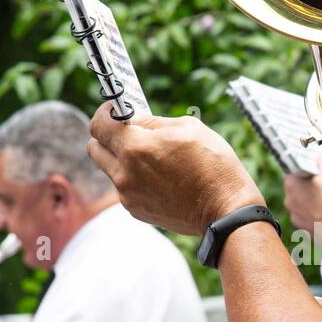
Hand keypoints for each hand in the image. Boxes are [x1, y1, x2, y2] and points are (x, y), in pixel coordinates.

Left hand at [87, 109, 265, 235]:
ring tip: (151, 158)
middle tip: (129, 132)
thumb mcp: (188, 128)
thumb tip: (135, 119)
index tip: (116, 110)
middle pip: (94, 147)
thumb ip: (154, 121)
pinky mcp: (136, 211)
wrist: (226, 210)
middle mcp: (124, 174)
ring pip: (110, 169)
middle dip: (107, 136)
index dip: (106, 112)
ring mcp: (128, 196)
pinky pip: (125, 188)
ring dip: (122, 159)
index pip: (98, 124)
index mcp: (134, 148)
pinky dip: (135, 179)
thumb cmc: (213, 165)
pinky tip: (160, 178)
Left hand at [283, 153, 321, 231]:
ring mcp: (295, 216)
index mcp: (291, 183)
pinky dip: (314, 215)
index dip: (306, 172)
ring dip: (312, 202)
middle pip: (297, 188)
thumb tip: (319, 155)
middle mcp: (289, 200)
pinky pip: (307, 217)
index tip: (316, 174)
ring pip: (302, 204)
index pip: (294, 171)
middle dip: (309, 187)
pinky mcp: (302, 229)